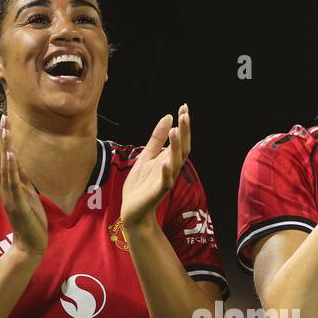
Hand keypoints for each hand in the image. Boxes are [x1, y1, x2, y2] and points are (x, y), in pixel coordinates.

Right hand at [0, 115, 48, 256]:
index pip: (4, 158)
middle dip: (3, 137)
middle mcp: (5, 188)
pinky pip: (13, 183)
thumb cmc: (30, 220)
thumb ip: (21, 178)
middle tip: (4, 118)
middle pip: (1, 158)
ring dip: (6, 147)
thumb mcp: (27, 194)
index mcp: (8, 185)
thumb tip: (17, 160)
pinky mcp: (17, 203)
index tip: (5, 121)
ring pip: (5, 167)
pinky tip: (11, 154)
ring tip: (6, 130)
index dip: (4, 139)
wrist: (30, 244)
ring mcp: (10, 195)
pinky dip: (11, 168)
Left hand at [122, 104, 190, 226]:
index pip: (180, 139)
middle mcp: (170, 168)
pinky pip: (165, 182)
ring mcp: (165, 180)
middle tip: (185, 115)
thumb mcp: (146, 156)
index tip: (184, 107)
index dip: (183, 124)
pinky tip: (165, 162)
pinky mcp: (158, 192)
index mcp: (168, 159)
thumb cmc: (140, 185)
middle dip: (184, 132)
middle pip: (183, 149)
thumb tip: (168, 117)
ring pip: (175, 163)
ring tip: (175, 131)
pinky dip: (166, 172)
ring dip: (176, 147)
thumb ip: (157, 139)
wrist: (133, 210)